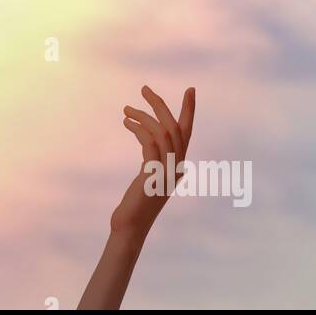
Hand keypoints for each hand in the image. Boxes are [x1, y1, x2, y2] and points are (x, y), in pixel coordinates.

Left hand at [110, 85, 194, 234]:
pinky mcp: (153, 175)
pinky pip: (150, 144)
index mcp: (178, 166)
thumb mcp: (149, 177)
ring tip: (125, 109)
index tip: (190, 89)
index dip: (189, 111)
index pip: (186, 132)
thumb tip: (151, 143)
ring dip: (142, 116)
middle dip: (160, 105)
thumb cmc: (136, 203)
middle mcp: (177, 167)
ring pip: (162, 133)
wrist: (130, 225)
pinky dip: (139, 130)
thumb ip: (154, 161)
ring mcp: (167, 172)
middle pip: (174, 127)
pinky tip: (127, 124)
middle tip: (144, 89)